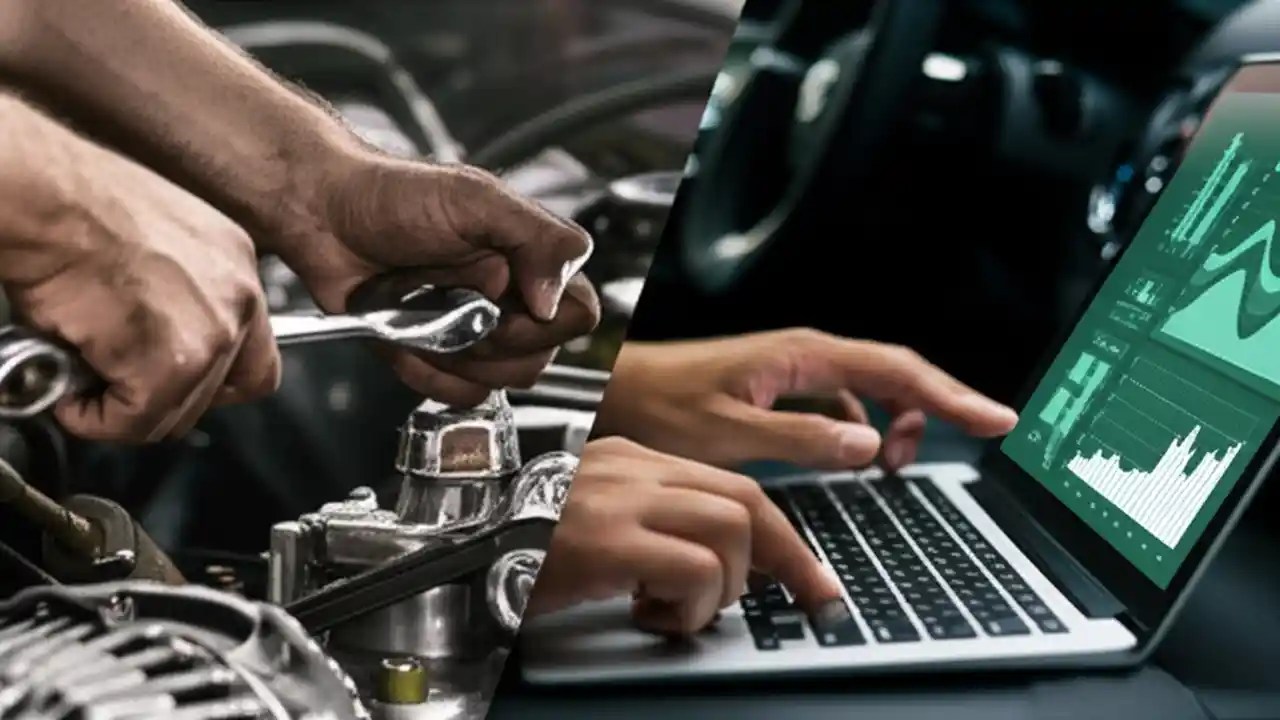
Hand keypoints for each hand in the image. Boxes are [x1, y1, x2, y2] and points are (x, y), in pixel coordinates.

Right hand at [0, 97, 278, 441]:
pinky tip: (72, 393)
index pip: (254, 353)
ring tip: (86, 379)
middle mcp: (238, 297)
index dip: (212, 381)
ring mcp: (213, 333)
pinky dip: (95, 419)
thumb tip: (158, 338)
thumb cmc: (76, 204)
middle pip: (223, 390)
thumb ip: (176, 294)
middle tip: (120, 385)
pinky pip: (135, 421)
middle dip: (167, 398)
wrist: (47, 199)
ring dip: (127, 408)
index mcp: (236, 262)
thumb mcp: (156, 241)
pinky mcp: (174, 364)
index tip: (175, 383)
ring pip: (178, 413)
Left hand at [274, 151, 600, 405]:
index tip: (507, 303)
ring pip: (497, 382)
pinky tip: (403, 339)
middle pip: (538, 358)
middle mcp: (509, 298)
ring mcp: (472, 331)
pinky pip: (454, 394)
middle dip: (491, 343)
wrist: (322, 212)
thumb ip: (536, 239)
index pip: (578, 313)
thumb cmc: (393, 193)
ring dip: (455, 358)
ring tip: (422, 316)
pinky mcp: (435, 355)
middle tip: (455, 308)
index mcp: (531, 259)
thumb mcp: (475, 198)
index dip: (544, 322)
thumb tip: (554, 301)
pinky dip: (426, 374)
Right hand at [527, 437, 842, 634]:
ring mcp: (617, 499)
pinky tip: (652, 615)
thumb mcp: (593, 526)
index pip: (732, 486)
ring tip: (685, 608)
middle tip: (810, 599)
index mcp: (628, 462)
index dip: (783, 535)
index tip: (808, 574)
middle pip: (748, 499)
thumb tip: (717, 567)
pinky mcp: (606, 540)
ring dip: (728, 584)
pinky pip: (694, 569)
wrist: (445, 555)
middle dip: (790, 557)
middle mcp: (628, 468)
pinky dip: (692, 604)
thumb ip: (651, 530)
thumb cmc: (515, 548)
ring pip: (732, 529)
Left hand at [594, 329, 1018, 470]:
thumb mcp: (729, 431)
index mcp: (800, 356)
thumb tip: (867, 442)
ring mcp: (793, 369)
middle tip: (985, 430)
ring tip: (903, 462)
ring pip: (870, 386)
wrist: (616, 392)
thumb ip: (801, 437)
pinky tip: (860, 451)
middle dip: (941, 401)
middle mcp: (803, 354)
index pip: (894, 370)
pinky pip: (842, 400)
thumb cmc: (657, 405)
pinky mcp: (781, 387)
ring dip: (898, 417)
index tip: (994, 418)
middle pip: (894, 372)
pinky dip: (863, 424)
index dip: (950, 395)